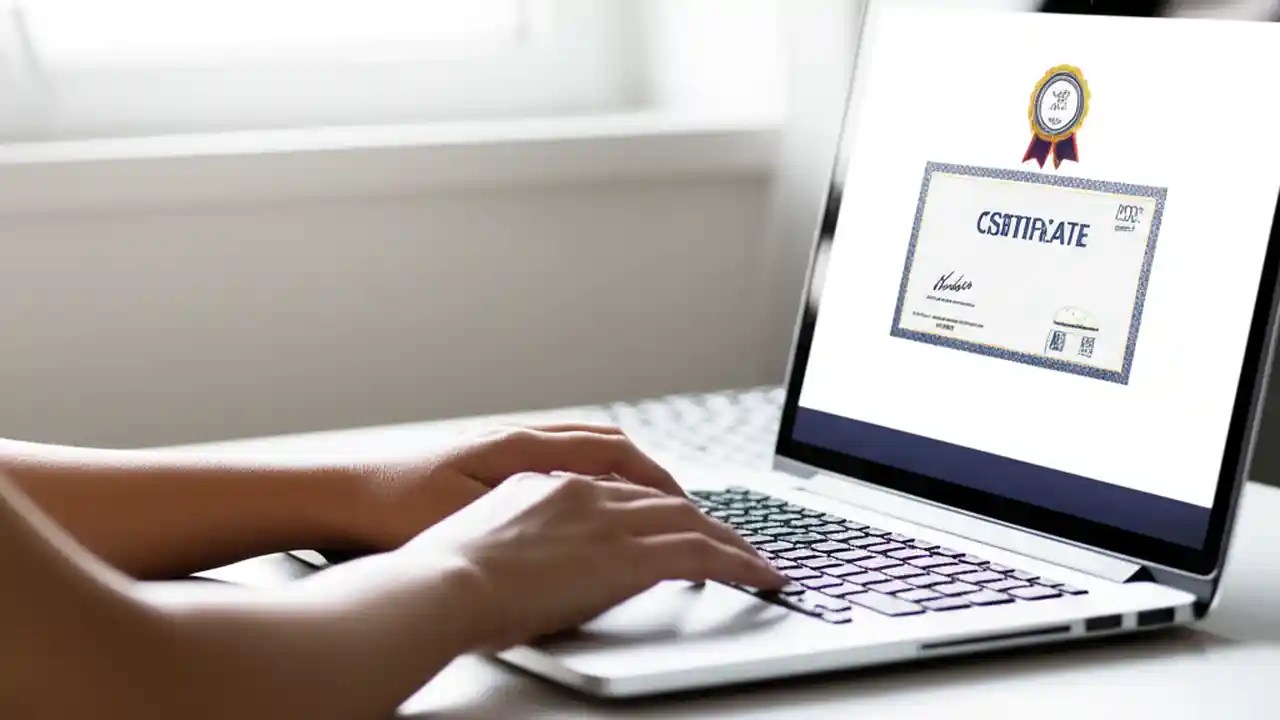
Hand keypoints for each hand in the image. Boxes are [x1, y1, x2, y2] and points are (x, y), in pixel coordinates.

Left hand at [348, 424, 683, 550]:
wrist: (339, 494)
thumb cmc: (393, 508)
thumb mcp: (466, 514)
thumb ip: (527, 509)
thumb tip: (584, 514)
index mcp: (520, 446)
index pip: (612, 452)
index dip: (656, 479)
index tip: (684, 506)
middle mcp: (517, 437)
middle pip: (606, 442)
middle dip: (650, 473)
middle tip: (680, 507)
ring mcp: (503, 446)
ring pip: (583, 445)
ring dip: (622, 470)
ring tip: (645, 502)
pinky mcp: (488, 461)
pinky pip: (559, 457)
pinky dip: (590, 473)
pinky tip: (586, 500)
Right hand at [391, 472, 785, 649]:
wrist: (442, 586)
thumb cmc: (444, 580)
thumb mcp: (483, 543)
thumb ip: (518, 542)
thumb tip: (530, 565)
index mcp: (547, 485)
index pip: (618, 491)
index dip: (652, 507)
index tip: (668, 520)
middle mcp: (584, 492)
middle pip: (661, 500)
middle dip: (700, 520)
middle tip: (729, 540)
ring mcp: (609, 519)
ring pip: (689, 521)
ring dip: (728, 540)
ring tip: (755, 561)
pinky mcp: (628, 554)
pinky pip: (701, 552)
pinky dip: (738, 562)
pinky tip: (760, 575)